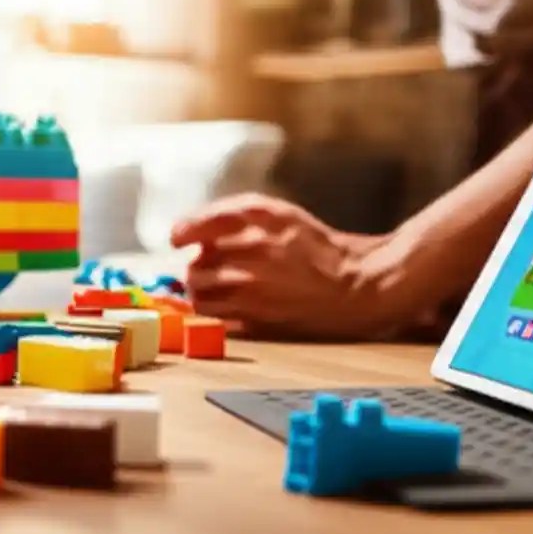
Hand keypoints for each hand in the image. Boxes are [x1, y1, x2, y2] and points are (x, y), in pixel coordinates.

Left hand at [169, 193, 422, 339]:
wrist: (355, 284)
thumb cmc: (315, 247)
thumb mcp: (280, 214)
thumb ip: (234, 216)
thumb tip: (190, 233)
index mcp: (258, 218)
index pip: (199, 225)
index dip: (184, 233)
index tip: (177, 239)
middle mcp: (253, 250)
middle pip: (196, 265)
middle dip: (197, 267)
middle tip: (210, 269)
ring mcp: (254, 287)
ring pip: (200, 294)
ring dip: (201, 292)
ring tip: (217, 290)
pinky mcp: (258, 319)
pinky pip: (216, 318)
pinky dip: (215, 313)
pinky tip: (230, 307)